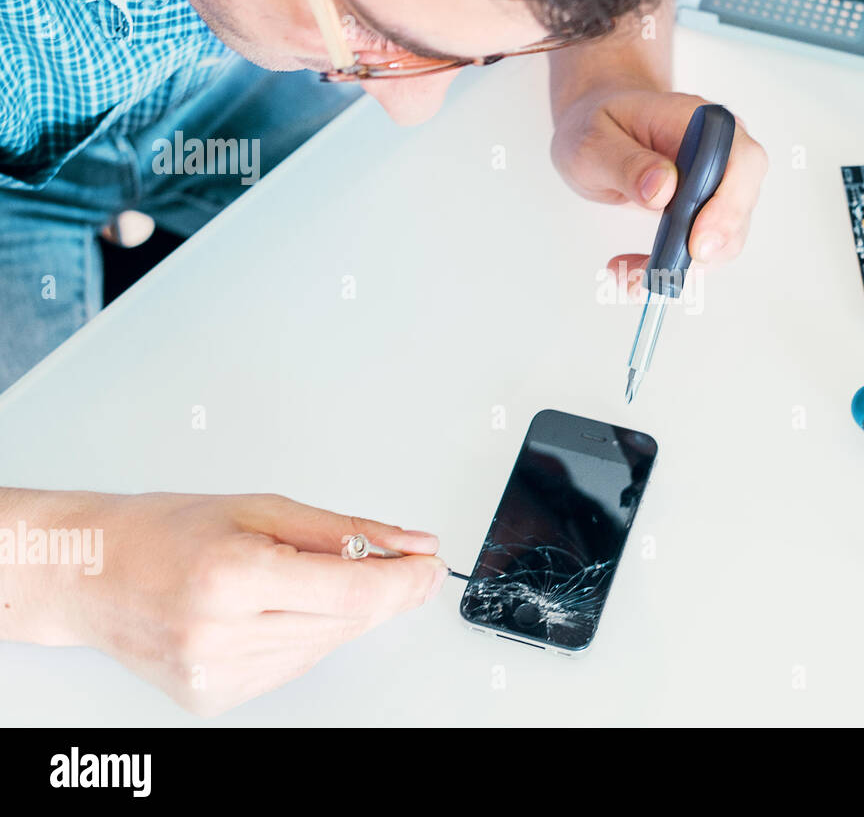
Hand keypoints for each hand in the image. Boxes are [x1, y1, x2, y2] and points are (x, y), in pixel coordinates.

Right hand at [58, 491, 446, 715]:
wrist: (88, 573)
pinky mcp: (214, 698)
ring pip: (323, 646)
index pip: (351, 590)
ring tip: (297, 576)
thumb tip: (414, 545)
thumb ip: (346, 532)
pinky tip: (271, 609)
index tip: (430, 566)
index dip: (403, 581)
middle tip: (403, 564)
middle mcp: (220, 634)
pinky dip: (302, 635)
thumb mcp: (262, 510)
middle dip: (383, 593)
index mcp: (232, 576)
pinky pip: (292, 666)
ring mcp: (215, 674)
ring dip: (338, 612)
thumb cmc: (165, 532)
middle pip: (344, 622)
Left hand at [550, 86, 767, 292]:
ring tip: (629, 274)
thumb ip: (626, 163)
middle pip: (739, 208)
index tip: (697, 244)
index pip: (742, 161)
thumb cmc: (598, 127)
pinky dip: (671, 268)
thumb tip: (663, 188)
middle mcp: (722, 153)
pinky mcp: (707, 214)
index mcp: (702, 122)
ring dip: (680, 268)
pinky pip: (702, 251)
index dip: (729, 206)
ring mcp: (719, 186)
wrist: (599, 134)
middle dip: (703, 251)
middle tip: (655, 274)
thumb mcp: (594, 142)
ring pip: (723, 240)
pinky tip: (634, 270)